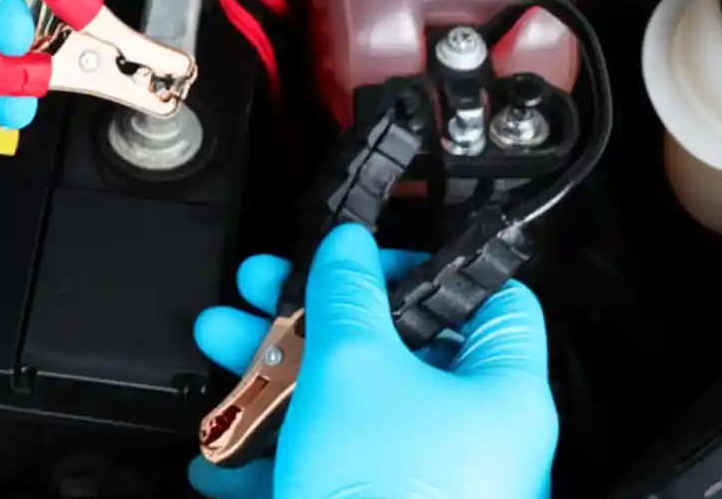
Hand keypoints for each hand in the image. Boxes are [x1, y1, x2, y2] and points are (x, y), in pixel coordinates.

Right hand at [190, 225, 557, 497]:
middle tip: (263, 291)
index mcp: (499, 390)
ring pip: (346, 407)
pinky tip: (222, 457)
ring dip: (276, 376)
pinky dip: (274, 455)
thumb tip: (348, 247)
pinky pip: (325, 468)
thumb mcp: (354, 366)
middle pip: (393, 346)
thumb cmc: (391, 497)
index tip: (363, 256)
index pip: (489, 298)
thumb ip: (347, 294)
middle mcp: (471, 436)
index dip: (426, 265)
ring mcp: (422, 481)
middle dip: (311, 315)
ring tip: (224, 348)